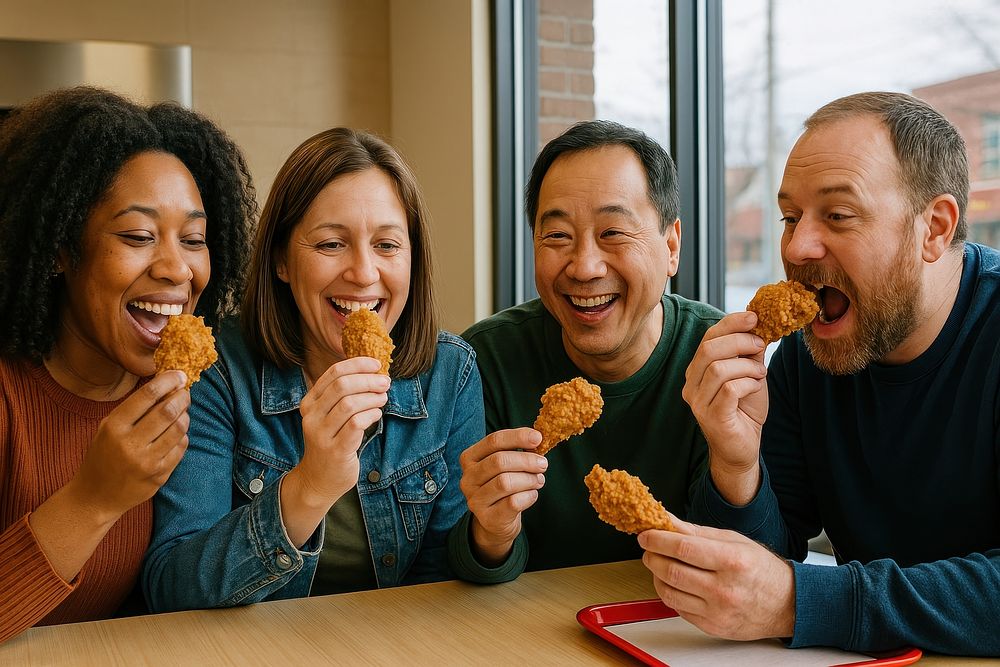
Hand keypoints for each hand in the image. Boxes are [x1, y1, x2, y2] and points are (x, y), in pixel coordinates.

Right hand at [68, 370, 190, 522]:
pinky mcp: (159, 475)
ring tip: (182, 411)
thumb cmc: (102, 456)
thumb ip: (133, 408)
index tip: (179, 374)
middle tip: (185, 392)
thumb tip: (166, 384)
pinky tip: (176, 433)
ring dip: (185, 415)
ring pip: (179, 428)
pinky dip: (182, 435)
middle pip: (168, 411)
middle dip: (182, 397)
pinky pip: (181, 447)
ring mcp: (147, 462)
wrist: (95, 497)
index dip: (168, 380)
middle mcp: (130, 444)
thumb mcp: (108, 428)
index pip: (147, 395)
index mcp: (114, 427)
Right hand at [281, 356, 388, 545]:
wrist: (319, 480)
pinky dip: (371, 415)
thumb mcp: (329, 417)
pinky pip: (356, 424)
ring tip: (383, 399)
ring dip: (372, 398)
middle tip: (385, 382)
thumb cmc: (331, 443)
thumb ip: (343, 396)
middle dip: (368, 380)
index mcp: (309, 403)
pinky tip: (377, 415)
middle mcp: (311, 417)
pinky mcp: (335, 450)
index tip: (376, 364)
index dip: (357, 364)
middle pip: (342, 385)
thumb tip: (373, 372)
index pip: (333, 373)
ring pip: (349, 404)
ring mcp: (321, 434)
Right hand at [458, 428, 546, 564]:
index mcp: (470, 458)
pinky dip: (529, 496)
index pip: (493, 441)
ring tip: (538, 480)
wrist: (496, 520)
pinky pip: (513, 502)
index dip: (517, 437)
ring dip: (529, 479)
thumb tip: (536, 438)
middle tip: (543, 464)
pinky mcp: (487, 518)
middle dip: (526, 460)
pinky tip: (532, 494)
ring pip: (505, 482)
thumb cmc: (503, 485)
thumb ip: (516, 449)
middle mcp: (468, 478)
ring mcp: (475, 500)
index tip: (538, 438)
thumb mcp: (506, 464)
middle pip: (499, 461)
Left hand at [639, 516, 794, 640]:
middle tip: (649, 548)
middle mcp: (724, 588)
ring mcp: (717, 611)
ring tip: (659, 563)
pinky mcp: (711, 626)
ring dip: (655, 575)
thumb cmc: (762, 569)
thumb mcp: (733, 540)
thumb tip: (668, 521)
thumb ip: (697, 532)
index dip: (658, 540)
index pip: (683, 548)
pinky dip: (669, 592)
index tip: (647, 534)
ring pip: (669, 592)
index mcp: (732, 561)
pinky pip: (677, 608)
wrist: (786, 605)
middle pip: (671, 571)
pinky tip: (673, 581)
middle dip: (652, 556)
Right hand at [682, 312, 767, 503]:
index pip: (708, 338)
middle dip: (739, 341)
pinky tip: (755, 387)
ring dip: (747, 366)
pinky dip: (748, 384)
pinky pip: (729, 390)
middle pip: (709, 349)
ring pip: (718, 369)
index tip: (754, 316)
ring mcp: (698, 402)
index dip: (730, 323)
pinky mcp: (711, 417)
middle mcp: (691, 384)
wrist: (742, 449)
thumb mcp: (750, 374)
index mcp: (697, 370)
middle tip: (761, 345)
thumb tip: (760, 324)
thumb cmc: (744, 411)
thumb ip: (750, 352)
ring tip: (760, 373)